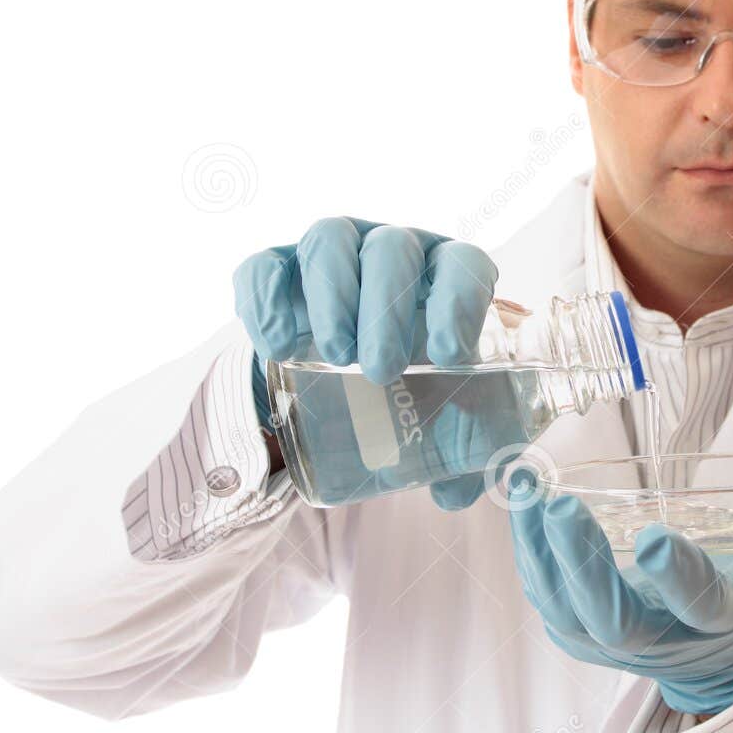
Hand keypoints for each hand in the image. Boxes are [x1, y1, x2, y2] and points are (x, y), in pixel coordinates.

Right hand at [232, 217, 499, 509]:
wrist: (353, 384)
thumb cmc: (420, 391)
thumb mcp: (453, 422)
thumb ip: (468, 456)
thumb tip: (455, 493)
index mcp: (448, 278)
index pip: (463, 265)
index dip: (460, 300)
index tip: (451, 355)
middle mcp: (396, 253)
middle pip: (393, 249)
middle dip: (387, 307)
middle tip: (381, 369)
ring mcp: (338, 255)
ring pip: (331, 239)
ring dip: (332, 294)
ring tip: (333, 354)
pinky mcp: (281, 271)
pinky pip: (266, 264)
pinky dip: (264, 295)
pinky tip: (272, 342)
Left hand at [507, 447, 732, 712]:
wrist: (720, 652)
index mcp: (721, 616)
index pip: (699, 603)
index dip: (676, 577)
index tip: (653, 538)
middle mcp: (662, 640)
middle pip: (611, 619)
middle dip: (581, 566)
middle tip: (558, 506)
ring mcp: (614, 645)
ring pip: (565, 613)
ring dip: (539, 555)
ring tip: (524, 493)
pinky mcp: (580, 636)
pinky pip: (546, 603)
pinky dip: (528, 559)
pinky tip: (518, 507)